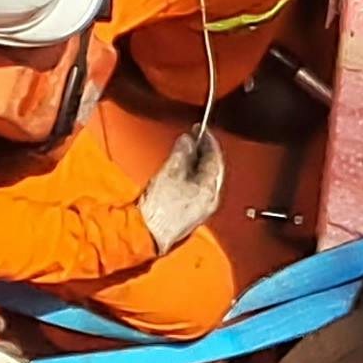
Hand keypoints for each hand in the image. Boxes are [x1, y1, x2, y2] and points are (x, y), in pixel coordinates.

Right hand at [138, 125, 229, 249]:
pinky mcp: (190, 213)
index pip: (216, 159)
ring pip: (205, 178)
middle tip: (197, 137)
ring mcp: (201, 208)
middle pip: (213, 169)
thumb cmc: (158, 209)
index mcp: (210, 190)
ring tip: (188, 150)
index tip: (202, 130)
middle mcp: (210, 200)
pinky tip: (182, 169)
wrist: (147, 233)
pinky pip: (197, 187)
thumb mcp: (171, 172)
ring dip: (197, 162)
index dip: (208, 141)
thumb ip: (182, 153)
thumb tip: (187, 141)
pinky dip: (192, 174)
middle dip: (205, 151)